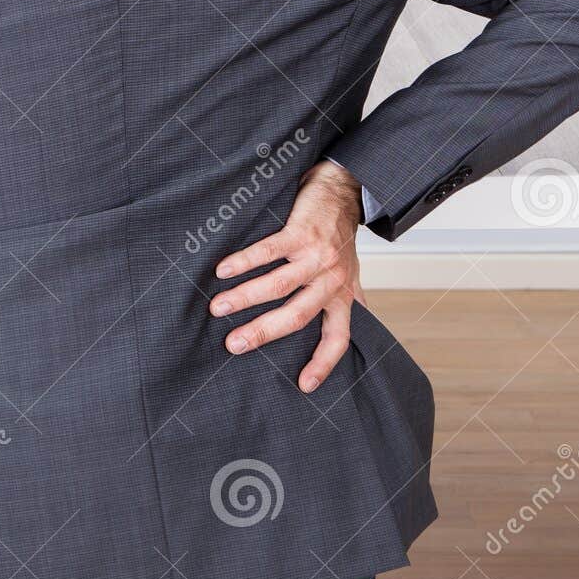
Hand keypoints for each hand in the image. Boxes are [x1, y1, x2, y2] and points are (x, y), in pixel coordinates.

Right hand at [209, 160, 365, 392]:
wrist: (342, 193)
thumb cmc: (340, 239)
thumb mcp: (351, 273)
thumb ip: (351, 300)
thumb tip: (360, 326)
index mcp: (342, 295)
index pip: (337, 337)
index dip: (323, 363)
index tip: (304, 386)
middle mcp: (331, 280)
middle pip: (297, 316)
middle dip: (262, 332)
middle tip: (233, 344)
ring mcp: (316, 256)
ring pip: (278, 285)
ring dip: (245, 298)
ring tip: (218, 308)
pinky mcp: (301, 232)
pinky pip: (268, 251)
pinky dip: (243, 262)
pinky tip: (223, 270)